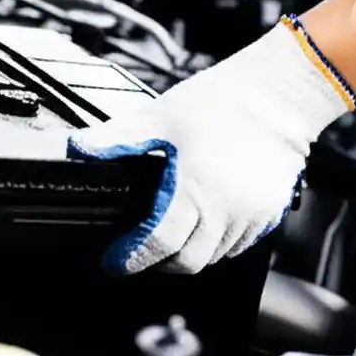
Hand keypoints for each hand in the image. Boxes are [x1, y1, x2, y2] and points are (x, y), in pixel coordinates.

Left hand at [68, 15, 355, 274]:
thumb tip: (78, 148)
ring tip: (168, 234)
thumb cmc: (220, 103)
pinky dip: (216, 242)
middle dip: (157, 262)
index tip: (114, 262)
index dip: (131, 258)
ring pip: (214, 256)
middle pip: (187, 262)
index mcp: (195, 192)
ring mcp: (252, 217)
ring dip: (188, 252)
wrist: (277, 93)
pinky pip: (239, 244)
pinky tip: (202, 221)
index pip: (158, 246)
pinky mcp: (270, 214)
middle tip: (138, 251)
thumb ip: (116, 138)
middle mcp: (227, 212)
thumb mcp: (158, 117)